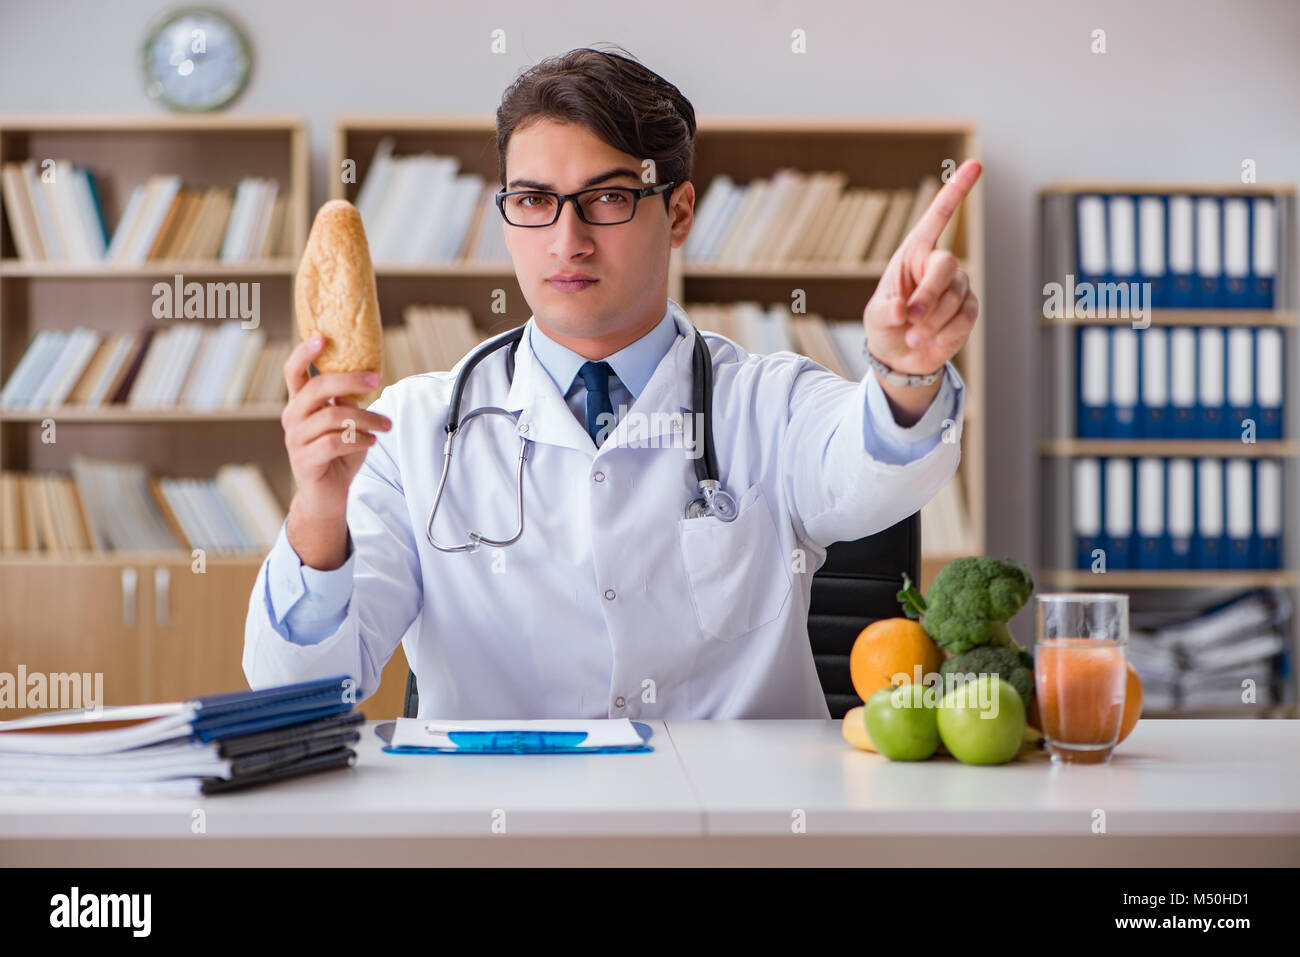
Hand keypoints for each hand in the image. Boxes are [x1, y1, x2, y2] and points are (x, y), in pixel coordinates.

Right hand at [281, 334, 391, 519]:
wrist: (327, 495)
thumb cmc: (338, 455)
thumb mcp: (346, 423)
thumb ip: (348, 402)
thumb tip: (365, 379)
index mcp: (300, 404)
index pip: (294, 372)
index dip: (305, 353)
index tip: (322, 337)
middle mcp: (293, 418)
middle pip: (317, 389)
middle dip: (350, 381)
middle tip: (377, 381)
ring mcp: (295, 440)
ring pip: (333, 417)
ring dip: (367, 419)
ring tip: (385, 426)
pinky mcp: (304, 460)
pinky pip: (335, 442)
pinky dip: (359, 440)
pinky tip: (371, 441)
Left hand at [861, 159, 981, 375]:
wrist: (901, 355)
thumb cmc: (885, 325)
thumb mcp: (876, 317)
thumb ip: (886, 311)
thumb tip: (902, 311)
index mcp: (914, 253)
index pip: (938, 217)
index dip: (956, 191)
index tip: (975, 164)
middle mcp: (939, 264)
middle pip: (947, 265)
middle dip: (928, 295)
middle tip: (909, 320)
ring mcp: (958, 285)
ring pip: (955, 298)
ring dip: (930, 323)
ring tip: (912, 337)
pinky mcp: (969, 309)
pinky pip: (964, 319)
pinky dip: (943, 334)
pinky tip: (927, 341)